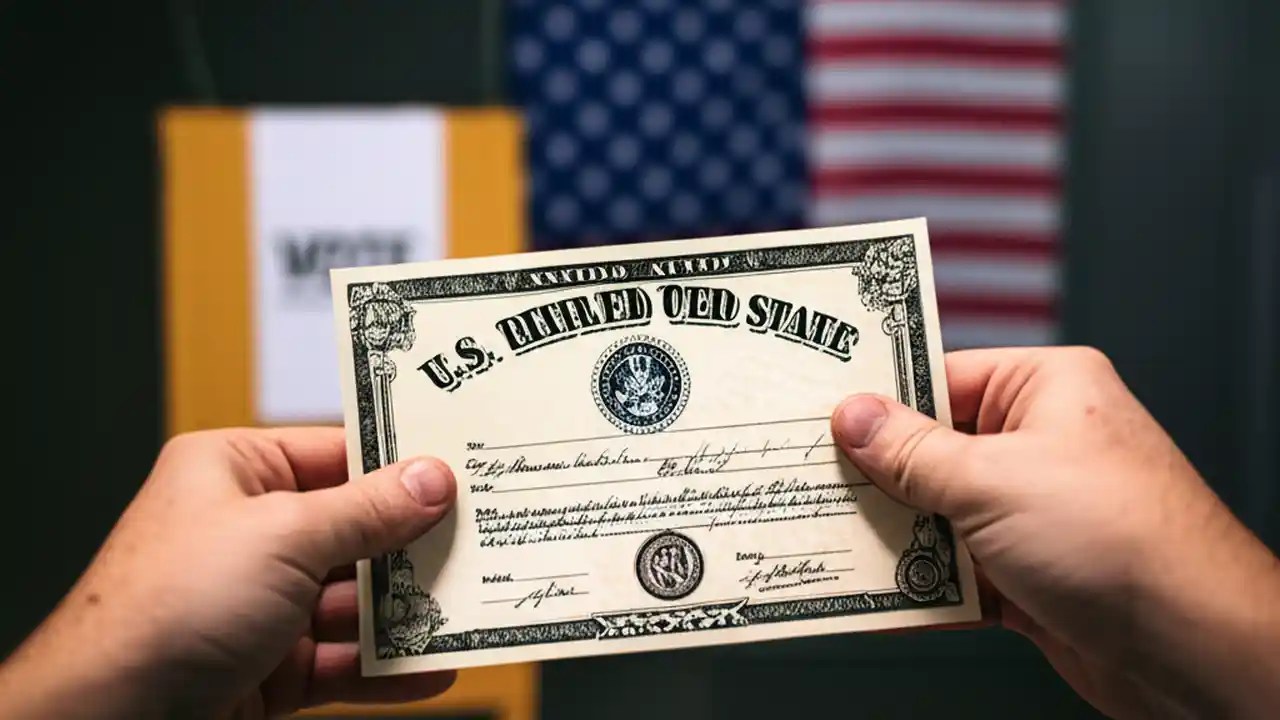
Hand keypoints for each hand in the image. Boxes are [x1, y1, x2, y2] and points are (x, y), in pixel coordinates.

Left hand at [0, 428, 457, 718]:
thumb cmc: (161, 610)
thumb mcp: (282, 537)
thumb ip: (366, 511)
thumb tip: (430, 480)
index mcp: (233, 474)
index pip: (335, 453)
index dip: (397, 462)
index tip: (460, 467)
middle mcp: (246, 534)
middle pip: (354, 530)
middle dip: (413, 544)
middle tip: (479, 540)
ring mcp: (257, 603)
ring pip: (353, 600)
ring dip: (407, 611)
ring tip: (467, 608)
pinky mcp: (265, 666)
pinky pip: (341, 660)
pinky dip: (385, 666)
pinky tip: (430, 667)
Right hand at [831, 347, 1279, 719]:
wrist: (1192, 645)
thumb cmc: (1120, 539)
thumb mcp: (993, 480)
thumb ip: (912, 452)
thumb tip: (853, 417)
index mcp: (1045, 389)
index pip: (940, 376)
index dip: (877, 395)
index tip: (817, 410)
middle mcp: (1041, 443)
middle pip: (932, 446)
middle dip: (875, 470)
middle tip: (806, 475)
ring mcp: (1034, 510)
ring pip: (938, 511)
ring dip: (893, 530)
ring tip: (828, 532)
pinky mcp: (1029, 572)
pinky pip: (955, 566)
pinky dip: (920, 580)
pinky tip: (874, 587)